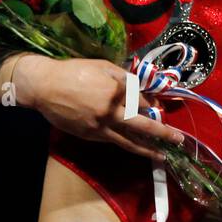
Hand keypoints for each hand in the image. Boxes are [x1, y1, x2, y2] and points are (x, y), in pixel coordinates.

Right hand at [12, 54, 184, 161]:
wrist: (44, 86)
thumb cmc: (74, 72)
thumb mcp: (103, 66)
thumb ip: (125, 78)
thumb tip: (144, 89)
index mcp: (116, 90)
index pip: (143, 101)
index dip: (153, 105)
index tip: (159, 108)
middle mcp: (111, 110)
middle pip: (143, 125)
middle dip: (162, 133)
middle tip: (178, 140)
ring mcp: (100, 125)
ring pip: (128, 141)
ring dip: (147, 149)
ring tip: (162, 155)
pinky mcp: (89, 135)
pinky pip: (112, 141)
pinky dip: (126, 146)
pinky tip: (136, 149)